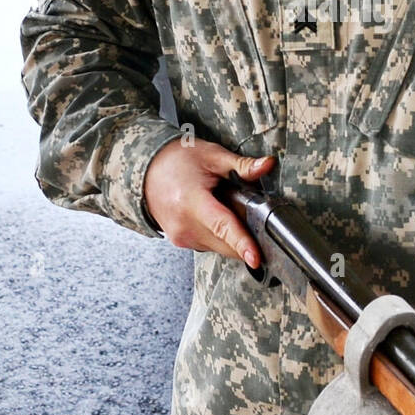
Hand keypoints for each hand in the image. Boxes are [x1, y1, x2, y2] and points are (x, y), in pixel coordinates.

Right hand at [142, 138, 274, 269]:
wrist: (146, 169)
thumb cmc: (178, 160)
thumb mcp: (212, 156)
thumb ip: (242, 165)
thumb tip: (268, 165)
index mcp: (191, 201)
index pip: (222, 227)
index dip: (242, 243)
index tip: (255, 258)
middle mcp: (184, 225)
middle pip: (226, 242)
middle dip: (246, 233)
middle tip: (248, 208)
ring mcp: (181, 236)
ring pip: (220, 247)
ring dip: (232, 235)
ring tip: (225, 206)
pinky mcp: (181, 241)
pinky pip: (210, 245)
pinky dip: (220, 235)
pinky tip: (215, 215)